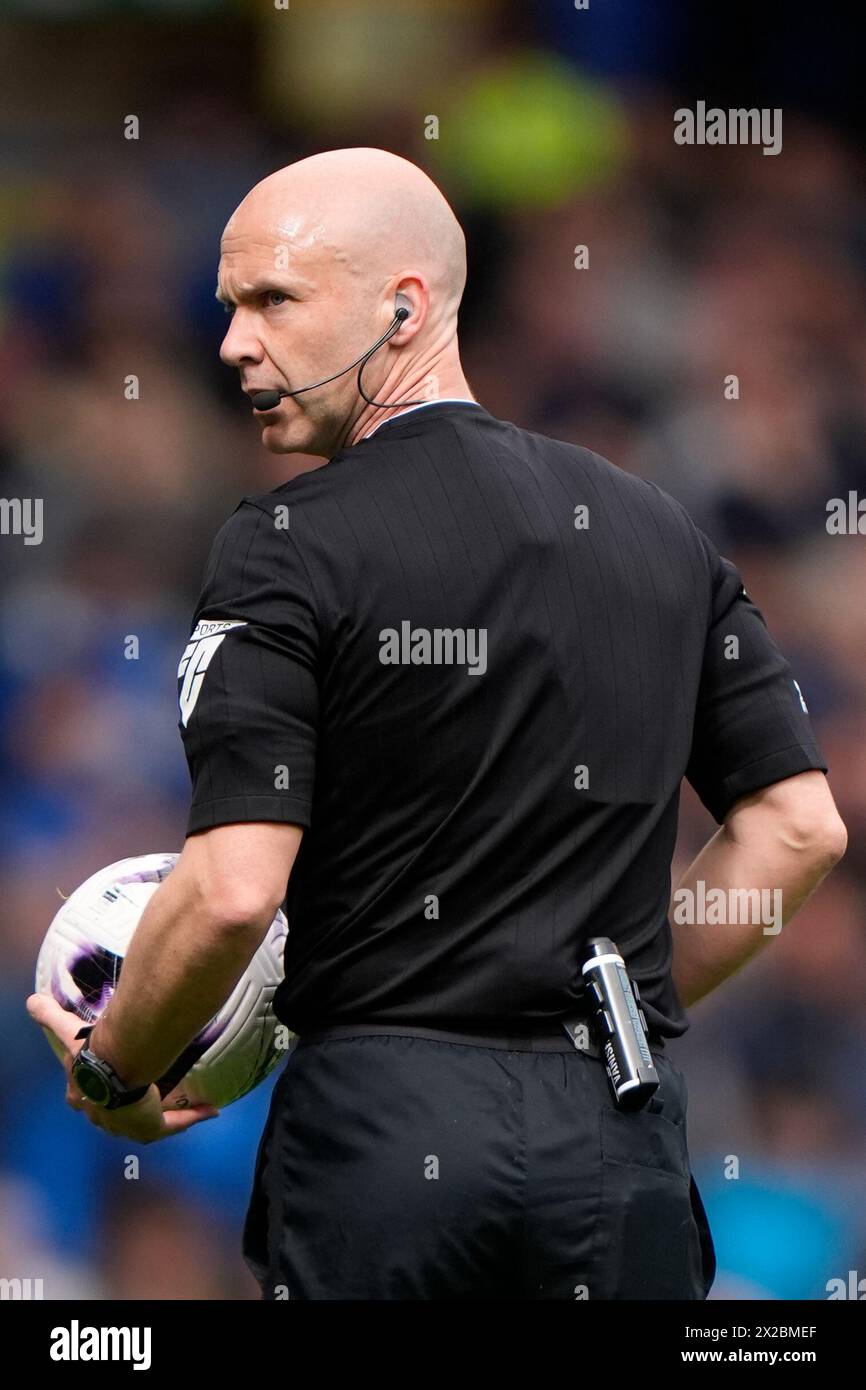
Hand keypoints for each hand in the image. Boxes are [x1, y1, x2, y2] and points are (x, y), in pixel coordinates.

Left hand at [26, 994, 220, 1142]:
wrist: (115, 1067)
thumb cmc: (92, 1052)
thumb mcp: (67, 1032)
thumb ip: (50, 1016)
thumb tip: (32, 1000)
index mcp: (82, 1095)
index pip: (79, 1098)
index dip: (85, 1095)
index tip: (94, 1090)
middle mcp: (103, 1115)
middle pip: (113, 1116)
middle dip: (125, 1109)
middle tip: (144, 1096)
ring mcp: (128, 1124)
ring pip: (148, 1122)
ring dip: (164, 1116)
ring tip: (180, 1108)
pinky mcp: (152, 1127)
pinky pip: (176, 1124)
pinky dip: (193, 1116)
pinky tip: (210, 1109)